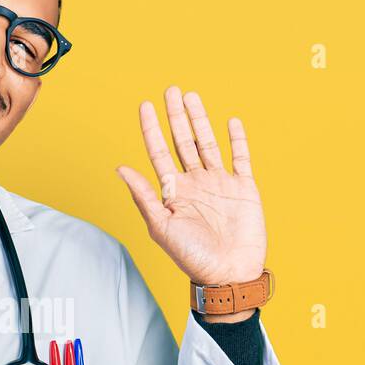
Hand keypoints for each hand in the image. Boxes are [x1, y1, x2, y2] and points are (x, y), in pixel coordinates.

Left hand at [116, 87, 267, 319]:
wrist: (228, 274)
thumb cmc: (191, 257)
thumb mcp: (161, 226)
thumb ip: (143, 195)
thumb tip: (120, 169)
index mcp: (173, 192)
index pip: (159, 153)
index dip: (151, 129)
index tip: (145, 106)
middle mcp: (195, 183)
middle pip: (182, 142)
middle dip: (175, 116)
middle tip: (170, 90)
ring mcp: (219, 184)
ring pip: (207, 143)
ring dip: (200, 120)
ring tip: (191, 96)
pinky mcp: (244, 188)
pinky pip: (240, 158)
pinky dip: (237, 139)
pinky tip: (230, 121)